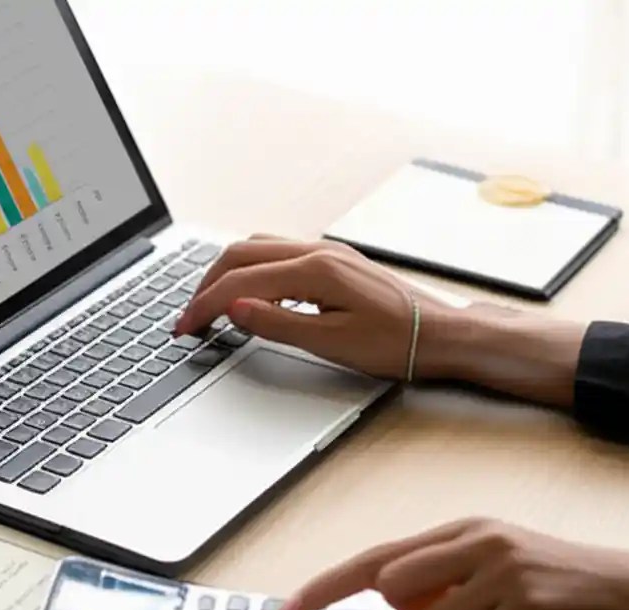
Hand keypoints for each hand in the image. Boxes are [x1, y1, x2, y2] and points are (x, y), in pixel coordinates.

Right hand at [175, 236, 455, 379]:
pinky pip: (276, 253)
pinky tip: (247, 294)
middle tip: (188, 318)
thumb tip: (234, 310)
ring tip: (210, 305)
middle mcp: (318, 252)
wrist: (444, 334)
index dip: (204, 306)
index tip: (184, 327)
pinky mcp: (333, 261)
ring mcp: (326, 252)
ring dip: (226, 272)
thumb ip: (278, 324)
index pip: (240, 282)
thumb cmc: (398, 344)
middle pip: (240, 254)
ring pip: (256, 247)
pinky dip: (249, 270)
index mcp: (316, 271)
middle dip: (206, 284)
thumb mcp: (333, 344)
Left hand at [280, 518, 628, 609]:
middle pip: (394, 588)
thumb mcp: (492, 561)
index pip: (378, 557)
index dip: (330, 584)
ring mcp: (501, 573)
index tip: (292, 607)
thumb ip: (439, 572)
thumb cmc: (553, 579)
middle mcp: (477, 543)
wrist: (626, 590)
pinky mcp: (523, 608)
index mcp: (464, 529)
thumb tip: (391, 596)